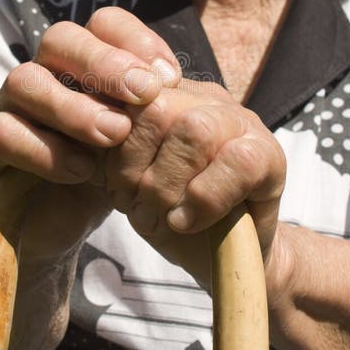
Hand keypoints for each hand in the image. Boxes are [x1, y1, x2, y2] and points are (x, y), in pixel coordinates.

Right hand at [0, 7, 181, 257]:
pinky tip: (81, 172)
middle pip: (60, 37)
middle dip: (104, 63)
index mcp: (82, 64)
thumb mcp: (138, 140)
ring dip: (74, 107)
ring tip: (113, 136)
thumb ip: (152, 111)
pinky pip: (2, 132)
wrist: (60, 229)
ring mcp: (4, 104)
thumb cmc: (106, 176)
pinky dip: (45, 150)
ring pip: (26, 80)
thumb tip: (171, 82)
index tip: (170, 79)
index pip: (102, 24)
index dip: (136, 41)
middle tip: (144, 95)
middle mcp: (42, 72)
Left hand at [104, 78, 285, 282]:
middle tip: (135, 203)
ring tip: (161, 215)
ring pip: (194, 130)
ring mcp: (242, 122)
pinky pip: (235, 162)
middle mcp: (205, 98)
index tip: (111, 182)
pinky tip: (187, 222)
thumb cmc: (170, 216)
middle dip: (134, 166)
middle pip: (157, 108)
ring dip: (166, 185)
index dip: (112, 140)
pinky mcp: (272, 155)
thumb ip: (107, 146)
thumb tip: (77, 121)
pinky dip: (202, 199)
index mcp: (168, 95)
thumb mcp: (127, 178)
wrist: (223, 261)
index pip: (127, 88)